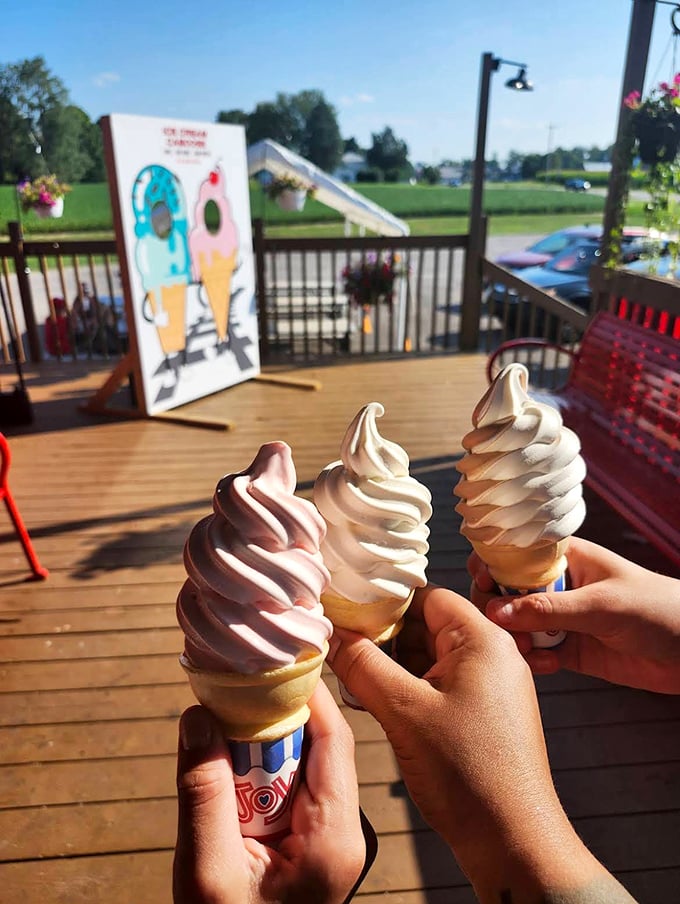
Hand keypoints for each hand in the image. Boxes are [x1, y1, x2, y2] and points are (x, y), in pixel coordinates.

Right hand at [173, 680, 367, 903]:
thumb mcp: (208, 871)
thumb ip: (202, 793)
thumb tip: (197, 717)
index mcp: (335, 835)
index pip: (334, 741)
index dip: (305, 696)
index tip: (274, 663)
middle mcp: (345, 830)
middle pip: (320, 747)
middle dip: (277, 716)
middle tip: (238, 685)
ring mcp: (331, 838)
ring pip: (305, 766)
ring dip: (267, 742)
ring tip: (230, 714)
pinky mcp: (314, 844)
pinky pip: (294, 790)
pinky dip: (265, 770)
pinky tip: (234, 760)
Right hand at [328, 585, 620, 901]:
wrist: (513, 840)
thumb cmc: (466, 772)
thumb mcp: (404, 712)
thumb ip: (363, 666)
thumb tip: (330, 633)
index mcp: (483, 640)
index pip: (427, 597)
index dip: (385, 602)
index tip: (346, 612)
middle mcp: (492, 654)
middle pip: (426, 626)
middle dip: (383, 638)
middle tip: (341, 649)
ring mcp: (490, 685)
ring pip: (429, 657)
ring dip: (391, 666)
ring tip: (351, 678)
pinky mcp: (484, 712)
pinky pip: (439, 684)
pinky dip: (407, 689)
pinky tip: (374, 701)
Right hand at [470, 537, 679, 693]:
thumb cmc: (659, 610)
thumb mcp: (602, 605)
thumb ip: (549, 609)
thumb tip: (497, 611)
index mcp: (565, 558)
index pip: (514, 554)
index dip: (491, 564)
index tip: (482, 583)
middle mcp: (558, 586)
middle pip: (507, 592)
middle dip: (497, 609)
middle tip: (502, 627)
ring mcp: (563, 619)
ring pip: (517, 625)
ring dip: (513, 638)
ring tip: (525, 649)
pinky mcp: (571, 650)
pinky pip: (536, 653)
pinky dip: (532, 660)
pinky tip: (547, 665)